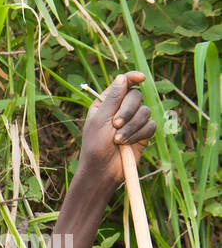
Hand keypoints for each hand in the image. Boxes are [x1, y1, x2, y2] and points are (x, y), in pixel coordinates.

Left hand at [77, 71, 155, 189]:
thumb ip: (112, 98)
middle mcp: (120, 110)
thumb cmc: (95, 146)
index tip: (141, 78)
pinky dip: (139, 134)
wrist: (102, 170)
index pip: (123, 84)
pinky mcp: (143, 133)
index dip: (132, 78)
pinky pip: (151, 125)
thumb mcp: (100, 120)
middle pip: (136, 96)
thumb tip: (122, 77)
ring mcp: (133, 121)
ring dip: (132, 126)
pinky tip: (128, 144)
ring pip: (145, 111)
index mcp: (106, 103)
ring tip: (118, 140)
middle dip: (128, 110)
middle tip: (116, 125)